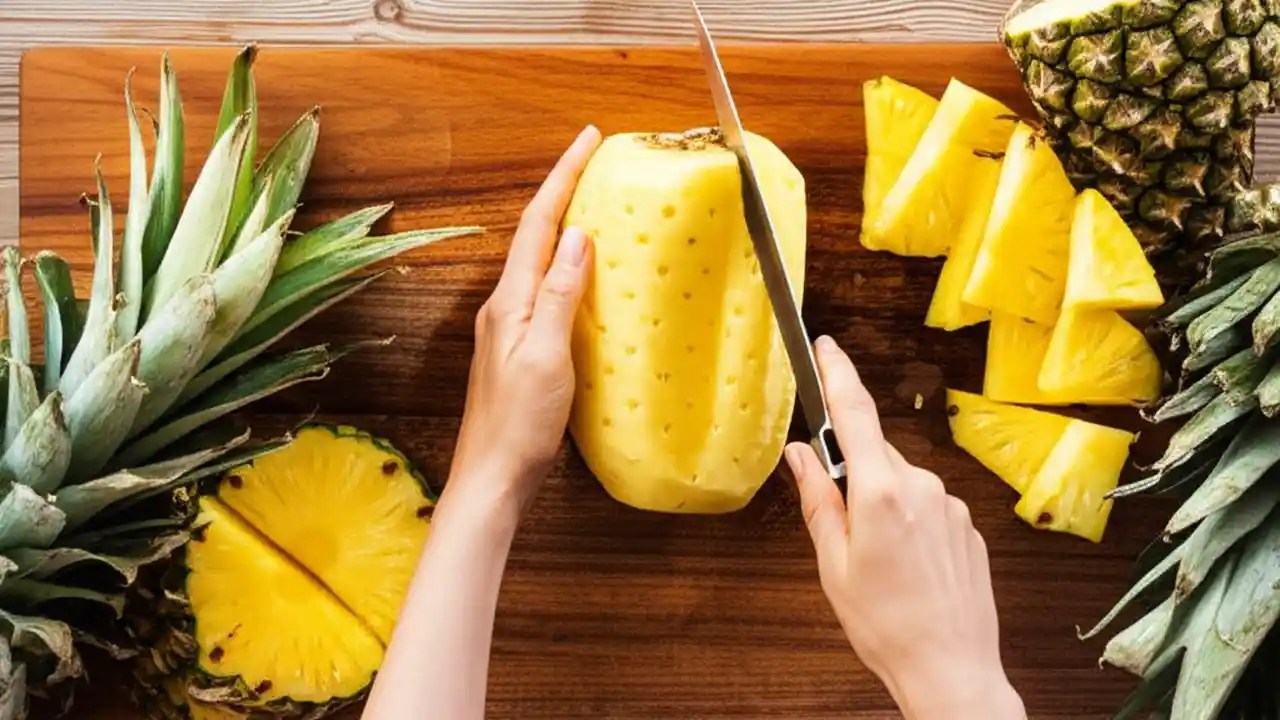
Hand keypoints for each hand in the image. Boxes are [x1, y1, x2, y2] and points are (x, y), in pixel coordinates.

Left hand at [448, 125, 602, 512]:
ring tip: (596, 205)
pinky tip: (586, 278)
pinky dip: (567, 270)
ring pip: (540, 264)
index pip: (538, 224)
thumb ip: (559, 294)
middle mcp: (504, 307)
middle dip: (564, 192)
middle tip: (595, 161)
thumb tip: (577, 236)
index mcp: (509, 301)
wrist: (492, 480)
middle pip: (536, 235)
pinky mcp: (521, 351)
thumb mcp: (547, 355)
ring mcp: (510, 330)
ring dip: (565, 230)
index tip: (587, 139)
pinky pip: (546, 293)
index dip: (562, 177)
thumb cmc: (519, 425)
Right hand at [785, 337, 1024, 719]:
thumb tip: (801, 455)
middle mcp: (923, 487)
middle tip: (840, 523)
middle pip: (876, 453)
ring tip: (878, 561)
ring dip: (883, 502)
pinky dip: (910, 521)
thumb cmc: (886, 626)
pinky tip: (906, 566)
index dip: (837, 373)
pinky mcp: (968, 525)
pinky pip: (929, 505)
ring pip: (902, 481)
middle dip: (853, 472)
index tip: (825, 346)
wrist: (950, 669)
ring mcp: (951, 505)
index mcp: (881, 493)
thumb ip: (817, 501)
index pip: (855, 413)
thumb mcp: (833, 565)